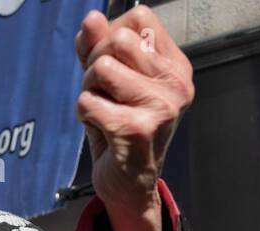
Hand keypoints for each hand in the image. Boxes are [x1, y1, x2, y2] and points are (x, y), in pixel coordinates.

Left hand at [75, 6, 193, 230]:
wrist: (128, 184)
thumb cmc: (119, 129)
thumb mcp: (108, 84)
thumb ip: (97, 49)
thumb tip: (91, 17)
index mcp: (174, 65)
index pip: (139, 18)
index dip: (110, 35)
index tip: (110, 64)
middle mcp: (176, 82)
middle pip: (117, 40)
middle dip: (94, 64)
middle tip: (100, 92)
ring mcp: (161, 106)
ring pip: (100, 69)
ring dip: (87, 90)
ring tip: (101, 110)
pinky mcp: (138, 129)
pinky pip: (88, 102)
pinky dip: (84, 114)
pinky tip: (100, 128)